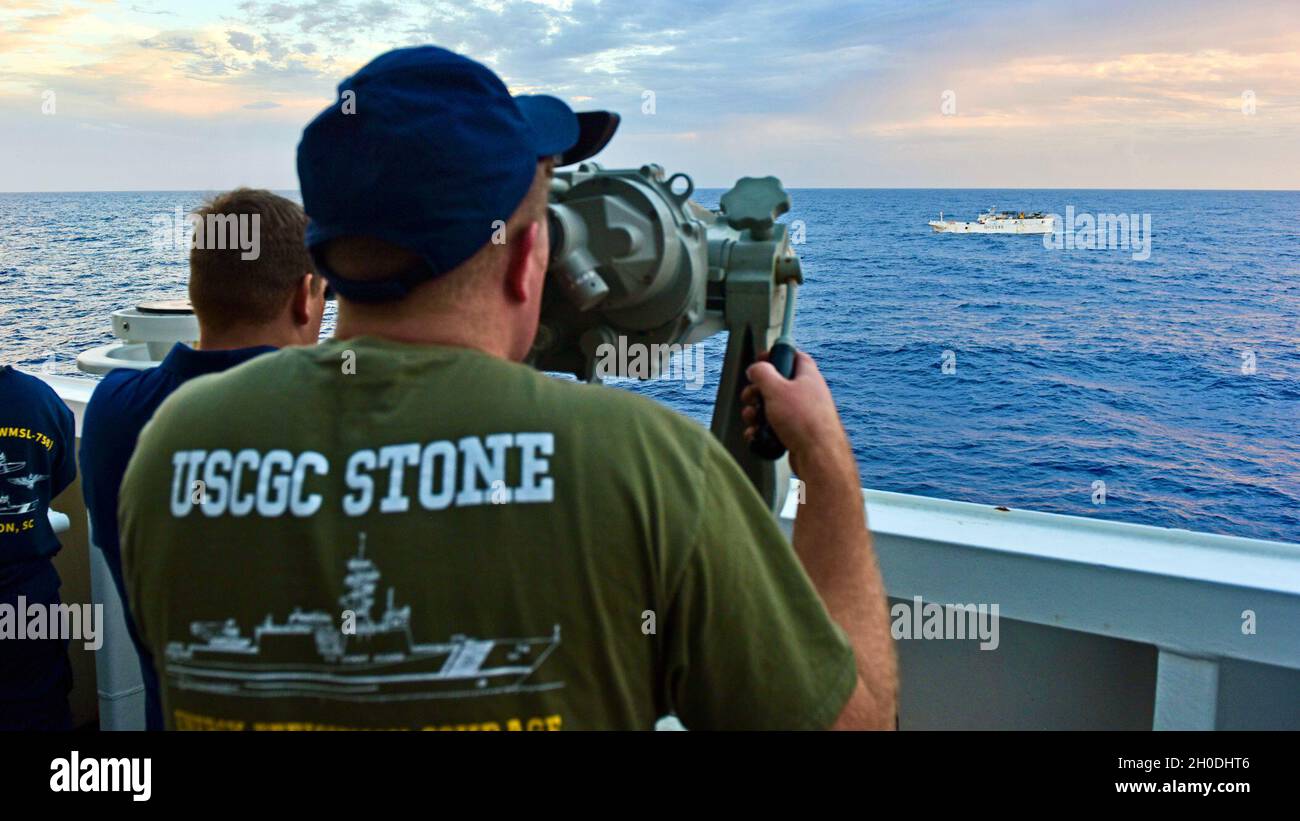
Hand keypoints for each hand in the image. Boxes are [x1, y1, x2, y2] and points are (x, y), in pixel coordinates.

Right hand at [741, 350, 850, 478]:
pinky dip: (762, 429)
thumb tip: (755, 369)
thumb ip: (762, 374)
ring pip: (772, 407)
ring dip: (756, 412)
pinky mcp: (797, 432)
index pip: (794, 356)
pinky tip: (756, 434)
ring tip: (752, 419)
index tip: (761, 360)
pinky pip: (775, 426)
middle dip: (757, 391)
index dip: (777, 355)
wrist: (818, 456)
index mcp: (808, 376)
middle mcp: (807, 393)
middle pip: (777, 384)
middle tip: (750, 397)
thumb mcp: (776, 389)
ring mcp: (802, 414)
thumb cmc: (802, 420)